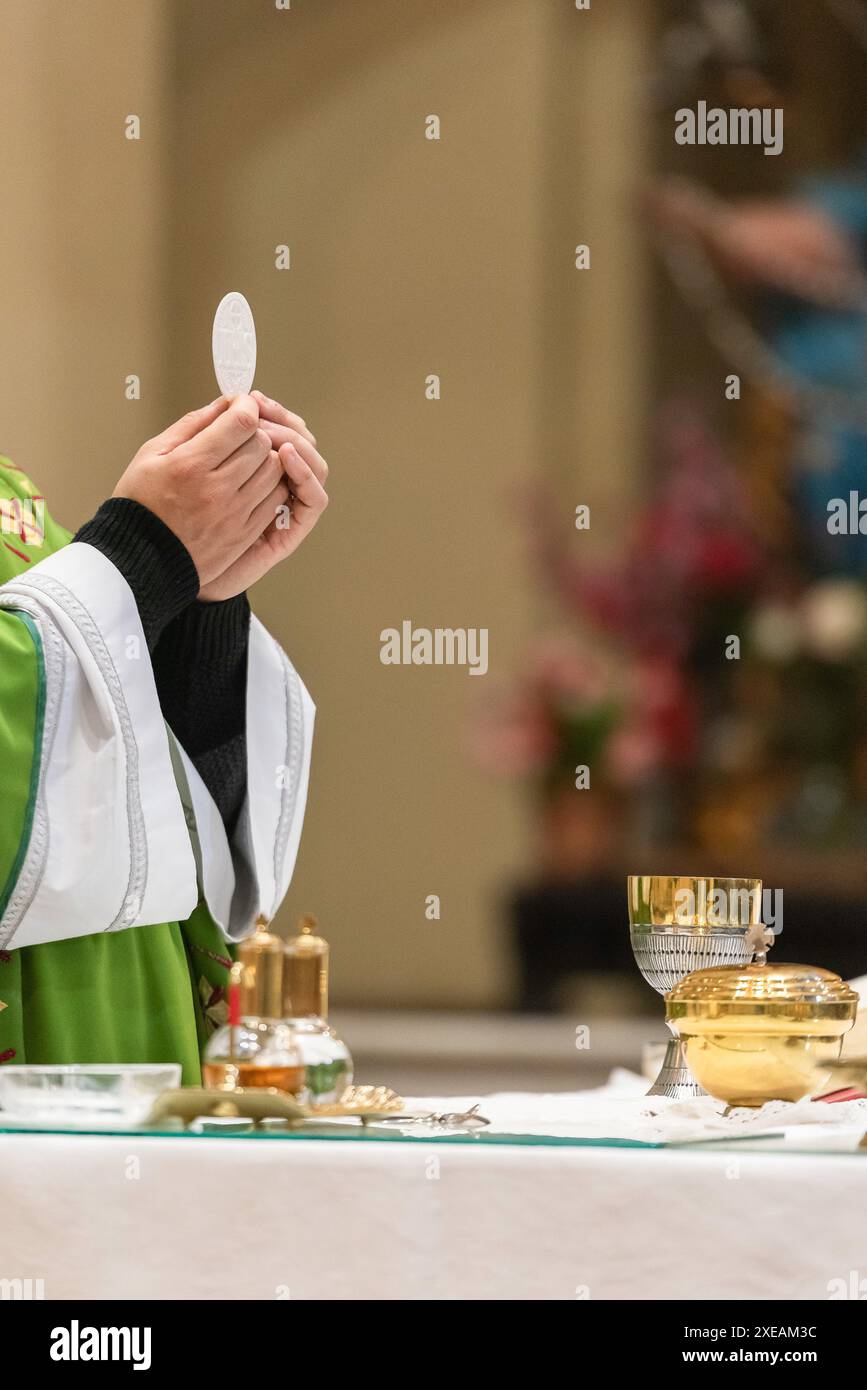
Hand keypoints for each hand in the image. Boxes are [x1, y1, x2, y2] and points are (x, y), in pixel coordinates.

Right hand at [113, 395, 289, 587]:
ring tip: (246, 460)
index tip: (241, 405)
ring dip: (265, 459)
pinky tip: (251, 484)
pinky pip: (275, 500)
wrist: (141, 559)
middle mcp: (217, 489)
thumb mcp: (152, 454)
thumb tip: (224, 404)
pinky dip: (270, 486)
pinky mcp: (245, 534)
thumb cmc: (141, 503)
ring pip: (274, 471)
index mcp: (191, 465)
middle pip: (262, 444)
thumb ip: (192, 425)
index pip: (242, 423)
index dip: (246, 406)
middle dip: (255, 432)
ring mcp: (235, 514)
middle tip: (240, 435)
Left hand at [197, 391, 328, 600]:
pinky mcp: (292, 530)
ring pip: (315, 466)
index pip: (280, 430)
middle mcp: (277, 487)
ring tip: (273, 433)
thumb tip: (230, 400)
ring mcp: (288, 508)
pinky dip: (306, 475)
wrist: (174, 566)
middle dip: (286, 422)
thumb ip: (206, 434)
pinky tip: (286, 457)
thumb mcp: (188, 466)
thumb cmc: (177, 519)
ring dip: (299, 443)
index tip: (253, 399)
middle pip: (304, 442)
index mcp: (254, 470)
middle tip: (263, 411)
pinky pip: (314, 499)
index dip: (272, 411)